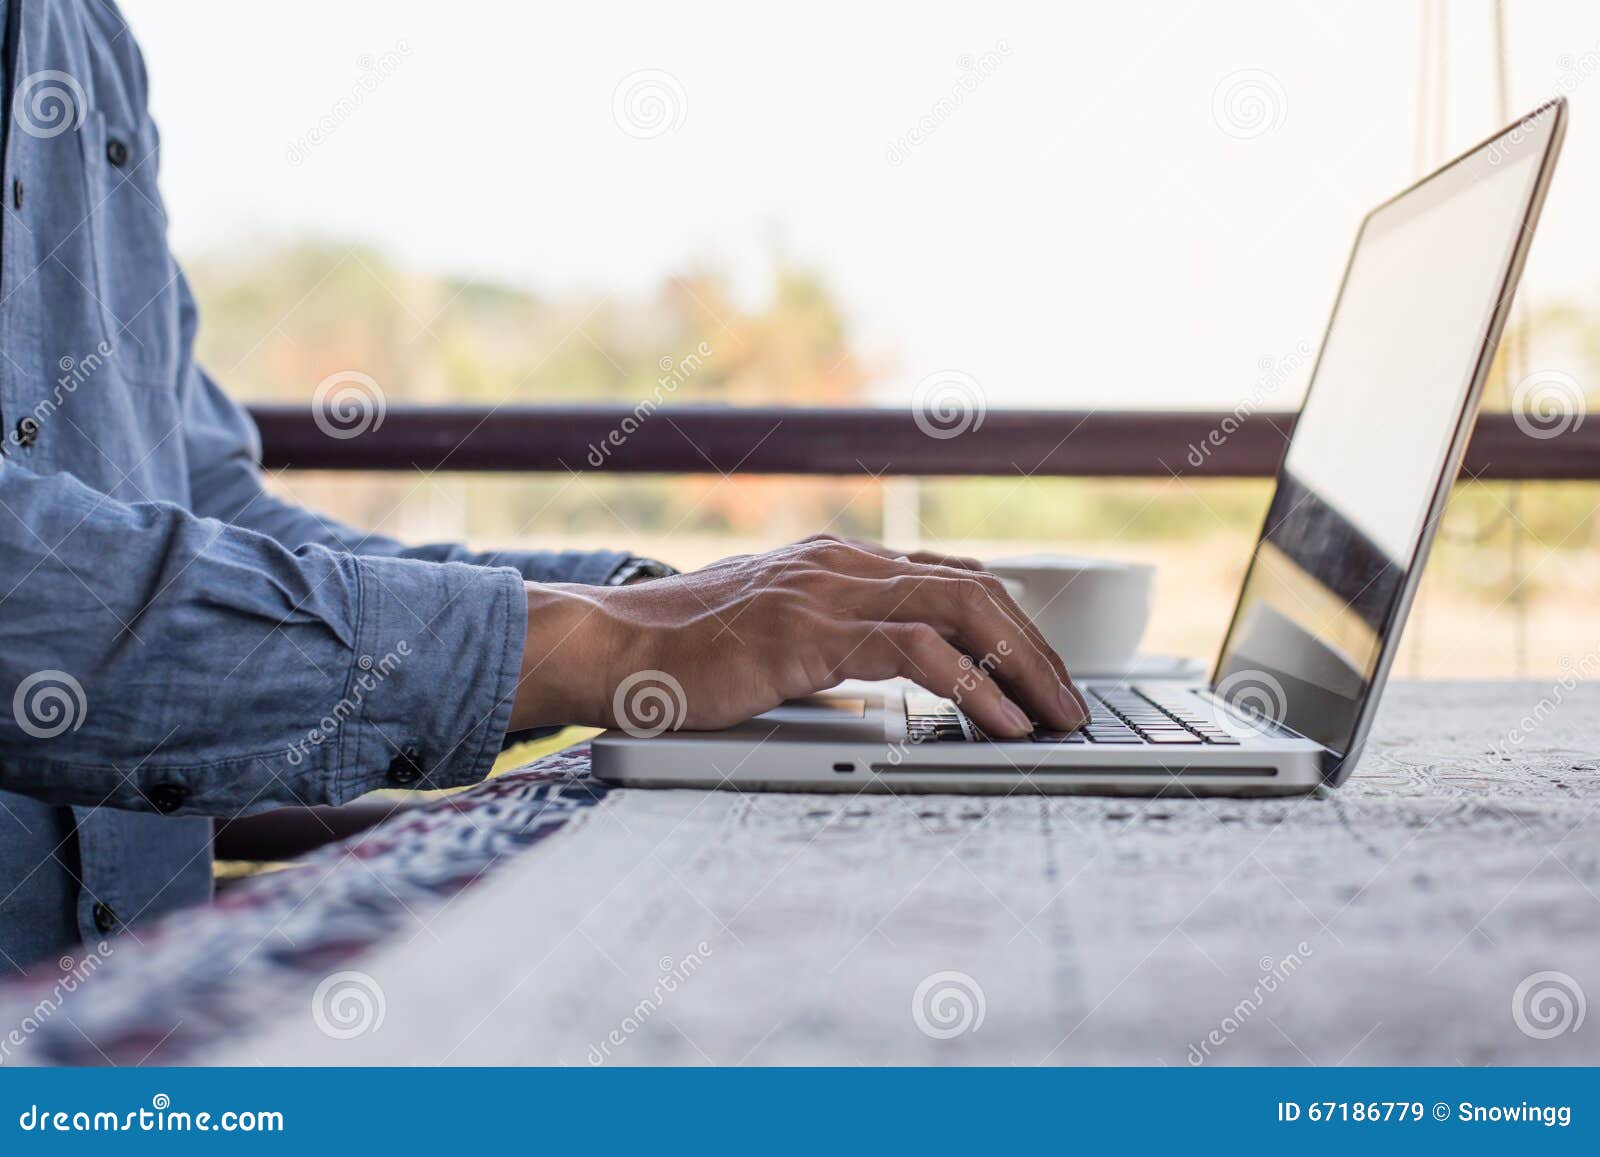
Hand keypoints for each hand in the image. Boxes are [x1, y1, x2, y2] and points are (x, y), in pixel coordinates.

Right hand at [510, 534, 1088, 739]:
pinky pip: (917, 653)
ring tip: (1057, 717)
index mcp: (839, 561)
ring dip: (1022, 668)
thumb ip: (827, 646)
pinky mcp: (809, 631)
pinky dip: (972, 688)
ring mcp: (827, 590)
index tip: (1046, 675)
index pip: (954, 579)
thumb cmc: (681, 656)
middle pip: (976, 589)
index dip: (1013, 626)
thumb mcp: (769, 640)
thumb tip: (876, 689)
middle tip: (1073, 703)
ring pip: (961, 610)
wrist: (609, 648)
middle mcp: (843, 563)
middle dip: (1037, 648)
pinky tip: (1000, 723)